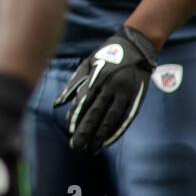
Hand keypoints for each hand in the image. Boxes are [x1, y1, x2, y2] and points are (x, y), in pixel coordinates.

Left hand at [54, 25, 156, 153]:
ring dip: (101, 135)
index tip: (70, 131)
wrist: (138, 46)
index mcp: (97, 77)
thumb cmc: (107, 55)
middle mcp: (111, 86)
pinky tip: (109, 141)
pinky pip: (126, 118)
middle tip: (77, 146)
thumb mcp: (87, 65)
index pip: (85, 102)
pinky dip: (117, 130)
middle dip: (86, 131)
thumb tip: (57, 105)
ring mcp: (125, 93)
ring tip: (92, 149)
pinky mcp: (137, 98)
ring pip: (111, 118)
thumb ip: (72, 85)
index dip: (77, 118)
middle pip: (97, 113)